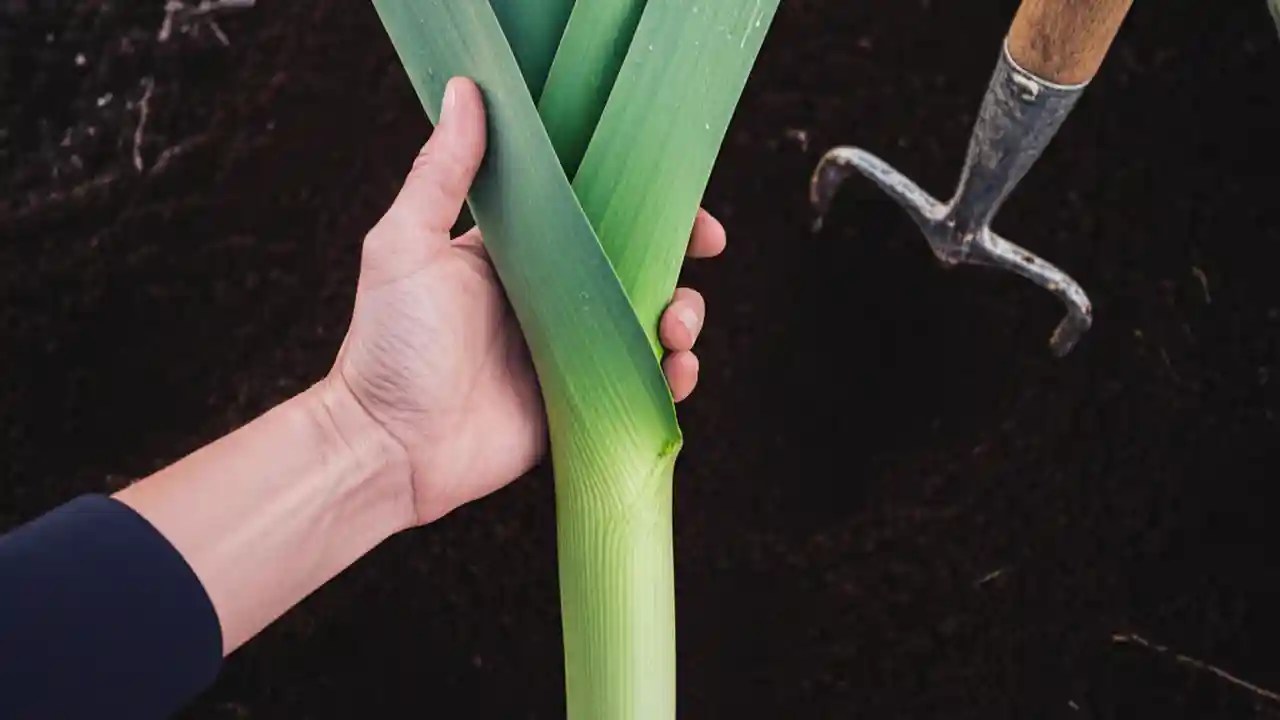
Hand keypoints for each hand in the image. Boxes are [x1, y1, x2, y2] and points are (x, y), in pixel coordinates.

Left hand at [327, 78, 725, 524]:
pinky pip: (642, 387)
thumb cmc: (388, 344)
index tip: (686, 204)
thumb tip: (468, 88)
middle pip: (639, 265)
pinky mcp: (581, 405)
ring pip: (651, 324)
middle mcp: (552, 297)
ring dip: (683, 319)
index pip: (596, 212)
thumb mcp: (406, 245)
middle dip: (679, 261)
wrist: (389, 446)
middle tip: (701, 257)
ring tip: (674, 330)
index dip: (647, 203)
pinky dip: (671, 380)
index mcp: (520, 252)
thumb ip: (442, 172)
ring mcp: (571, 352)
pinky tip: (673, 375)